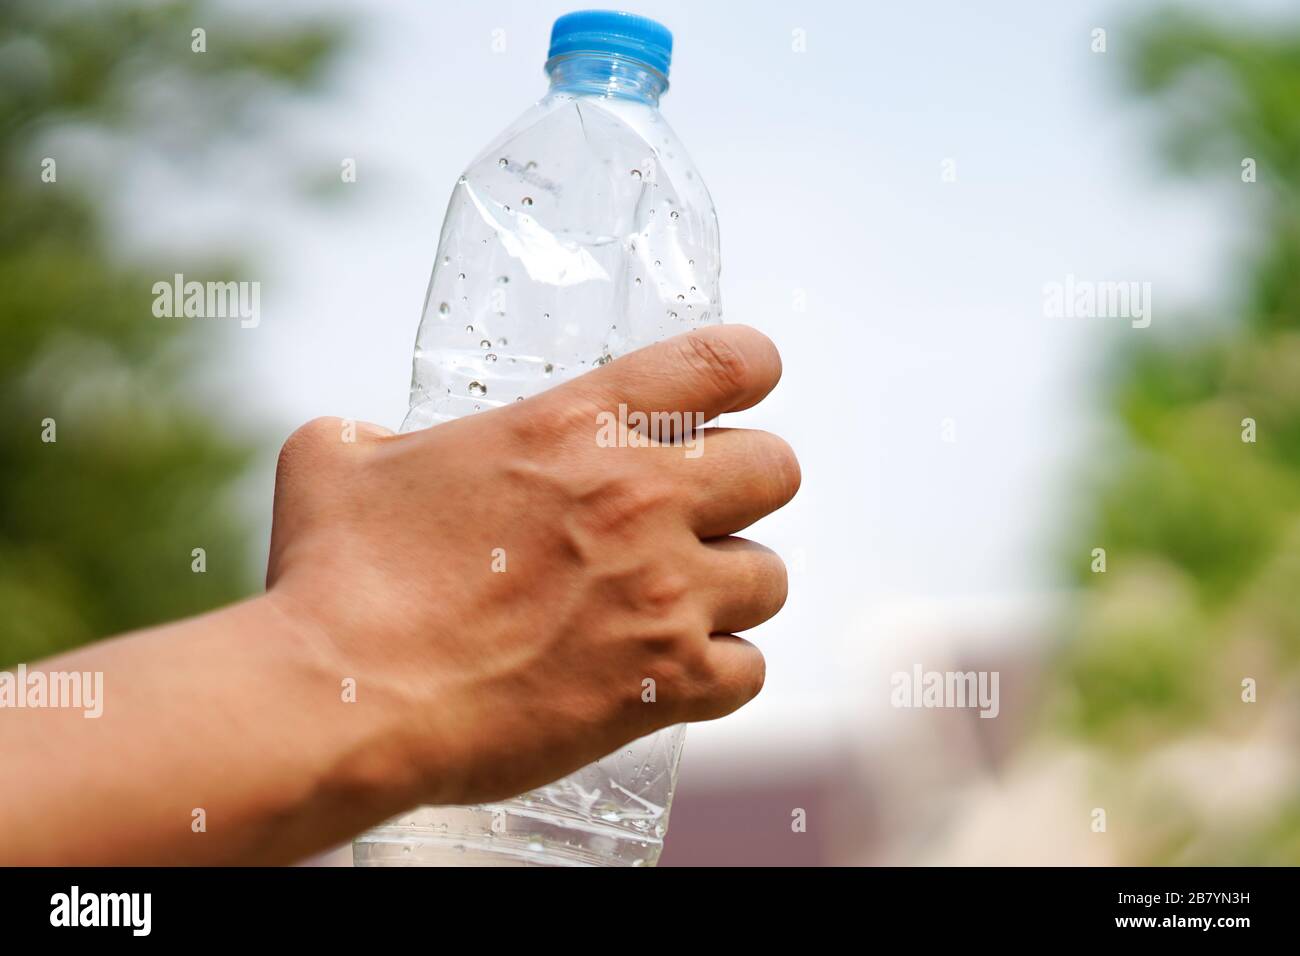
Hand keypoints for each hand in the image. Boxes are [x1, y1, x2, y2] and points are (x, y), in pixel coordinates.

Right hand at [266, 324, 800, 806]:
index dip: (745, 368)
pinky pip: (748, 672)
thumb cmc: (333, 576)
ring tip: (674, 604)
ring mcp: (662, 594)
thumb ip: (374, 436)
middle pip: (776, 469)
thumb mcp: (337, 461)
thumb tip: (366, 444)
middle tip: (695, 513)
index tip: (742, 384)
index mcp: (575, 426)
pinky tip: (670, 674)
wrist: (340, 698)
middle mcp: (640, 499)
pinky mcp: (665, 682)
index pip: (723, 361)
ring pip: (770, 577)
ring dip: (730, 588)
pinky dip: (717, 673)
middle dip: (744, 486)